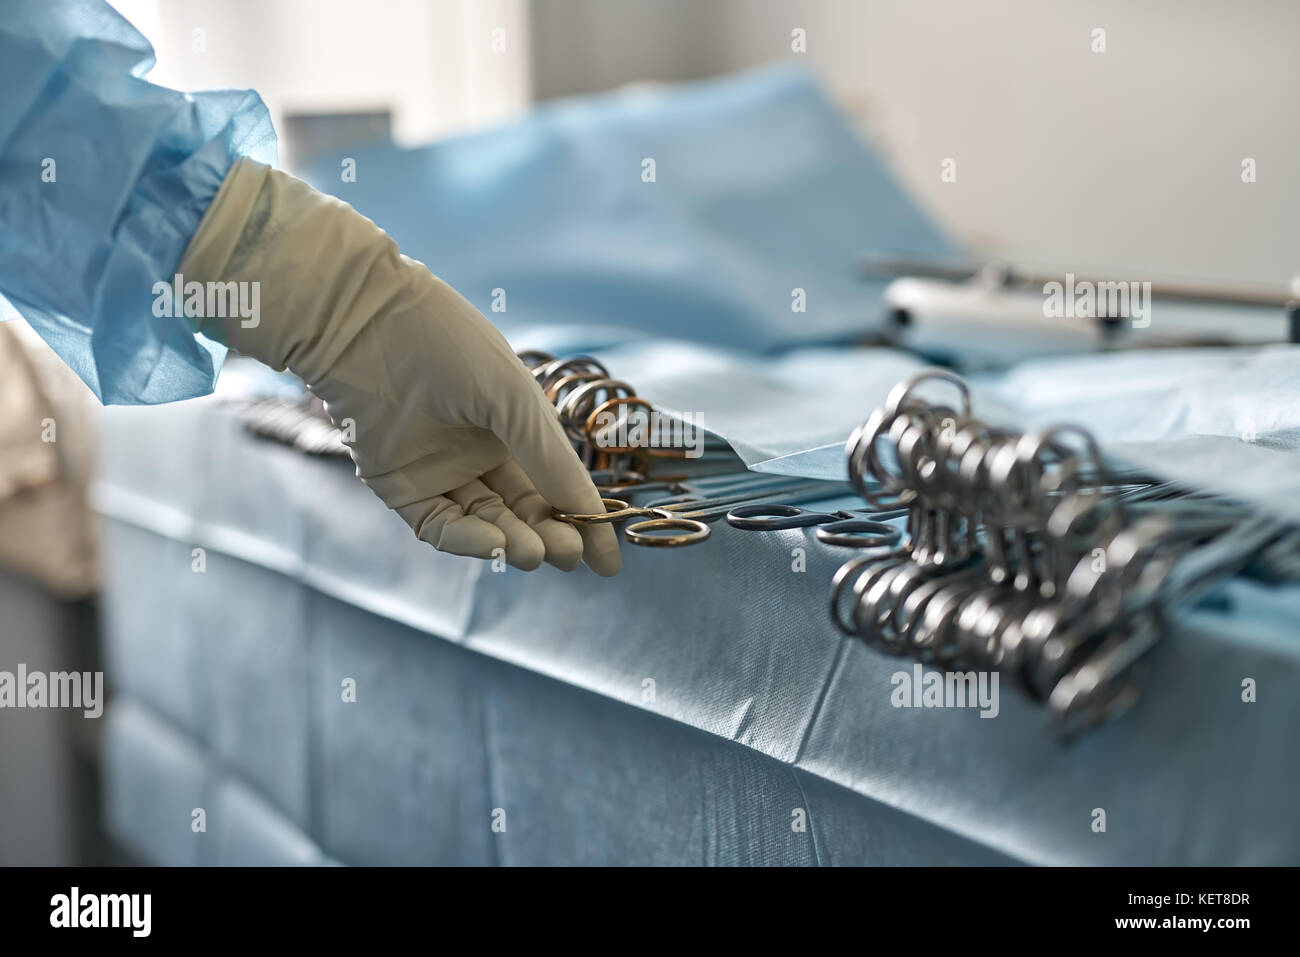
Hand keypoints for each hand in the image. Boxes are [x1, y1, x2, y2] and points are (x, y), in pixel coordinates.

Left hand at [180, 159, 619, 574]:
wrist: (366, 323)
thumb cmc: (450, 347)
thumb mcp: (517, 403)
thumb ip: (552, 462)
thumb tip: (591, 517)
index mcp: (510, 427)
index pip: (552, 487)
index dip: (581, 522)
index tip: (609, 562)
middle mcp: (476, 453)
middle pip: (522, 512)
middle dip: (549, 536)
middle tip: (567, 553)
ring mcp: (437, 472)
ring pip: (484, 524)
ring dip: (512, 542)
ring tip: (534, 551)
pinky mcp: (398, 487)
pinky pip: (440, 526)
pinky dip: (468, 540)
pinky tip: (494, 541)